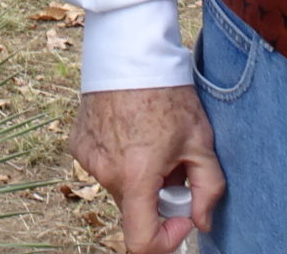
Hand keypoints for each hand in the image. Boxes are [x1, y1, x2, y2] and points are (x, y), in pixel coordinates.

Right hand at [70, 86, 224, 253]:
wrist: (130, 50)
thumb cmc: (168, 92)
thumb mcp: (200, 140)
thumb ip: (208, 189)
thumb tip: (202, 220)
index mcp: (136, 176)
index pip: (141, 241)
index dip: (166, 240)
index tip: (182, 216)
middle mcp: (105, 172)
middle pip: (134, 209)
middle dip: (157, 198)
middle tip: (174, 165)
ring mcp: (87, 158)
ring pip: (119, 187)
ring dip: (139, 178)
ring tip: (152, 142)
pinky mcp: (78, 143)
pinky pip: (103, 166)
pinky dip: (120, 159)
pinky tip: (132, 131)